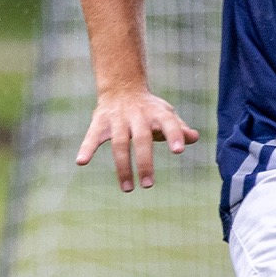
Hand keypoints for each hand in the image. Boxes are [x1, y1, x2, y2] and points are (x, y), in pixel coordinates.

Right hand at [76, 88, 199, 191]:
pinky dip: (86, 148)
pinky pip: (91, 137)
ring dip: (122, 167)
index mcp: (157, 113)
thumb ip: (179, 129)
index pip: (168, 123)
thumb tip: (194, 137)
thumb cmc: (150, 109)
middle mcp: (137, 116)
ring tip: (128, 189)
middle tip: (148, 185)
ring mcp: (118, 119)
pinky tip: (81, 162)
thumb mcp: (166, 115)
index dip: (174, 135)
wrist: (122, 87)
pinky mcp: (100, 123)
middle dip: (145, 162)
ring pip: (119, 144)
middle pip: (141, 139)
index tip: (179, 151)